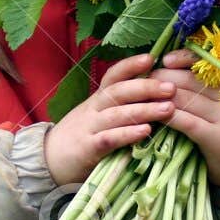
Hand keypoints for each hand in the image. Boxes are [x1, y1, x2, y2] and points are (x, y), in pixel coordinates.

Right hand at [43, 53, 175, 184]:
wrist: (48, 161)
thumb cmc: (82, 137)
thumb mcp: (98, 116)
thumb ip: (120, 106)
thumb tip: (155, 95)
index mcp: (98, 99)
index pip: (113, 76)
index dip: (130, 65)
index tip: (151, 58)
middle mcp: (94, 109)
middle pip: (119, 92)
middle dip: (146, 87)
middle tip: (171, 87)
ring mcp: (89, 128)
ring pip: (117, 114)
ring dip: (145, 110)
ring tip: (169, 109)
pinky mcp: (87, 149)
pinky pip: (109, 138)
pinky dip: (127, 134)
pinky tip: (145, 131)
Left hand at [151, 50, 219, 186]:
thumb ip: (211, 89)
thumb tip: (176, 72)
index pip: (209, 64)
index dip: (185, 59)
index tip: (166, 60)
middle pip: (193, 80)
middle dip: (166, 77)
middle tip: (147, 79)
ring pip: (188, 99)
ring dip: (162, 96)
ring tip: (144, 95)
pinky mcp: (218, 138)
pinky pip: (189, 123)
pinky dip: (171, 117)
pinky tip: (158, 116)